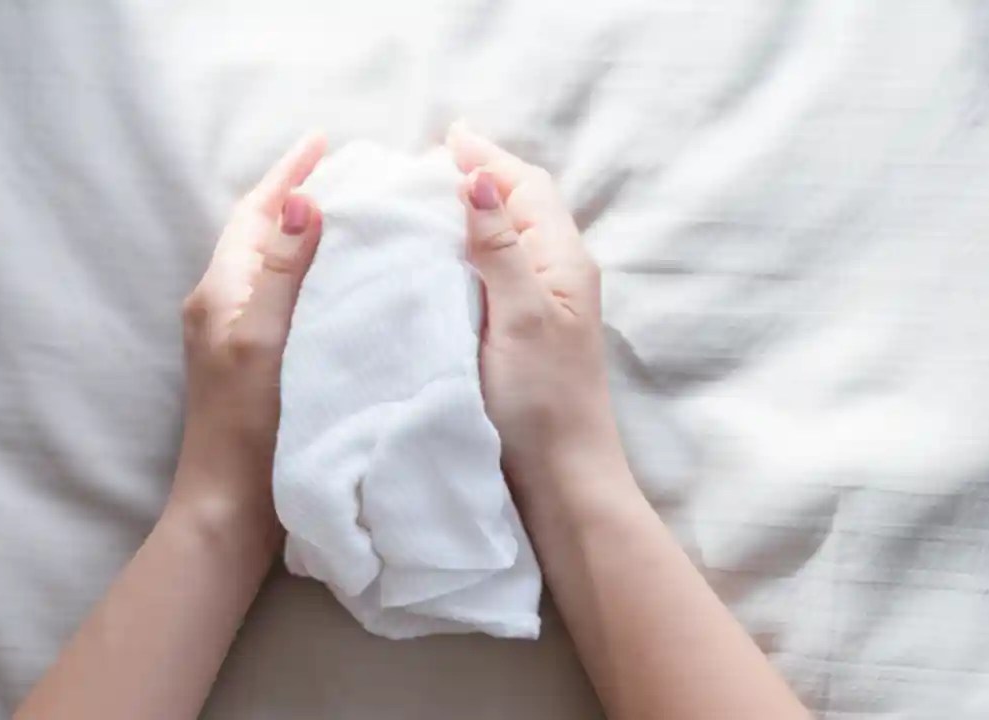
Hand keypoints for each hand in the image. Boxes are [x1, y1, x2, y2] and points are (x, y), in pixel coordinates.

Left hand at [170, 133, 325, 553]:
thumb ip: (282, 272)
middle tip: (347, 170)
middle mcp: (221, 305)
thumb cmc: (248, 428)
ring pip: (274, 264)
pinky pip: (284, 295)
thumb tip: (300, 202)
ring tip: (352, 212)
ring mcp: (235, 333)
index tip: (323, 140)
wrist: (229, 507)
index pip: (255, 214)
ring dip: (307, 232)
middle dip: (299, 194)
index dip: (288, 174)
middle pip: (262, 232)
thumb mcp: (266, 341)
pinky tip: (344, 278)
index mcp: (219, 293)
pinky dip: (312, 272)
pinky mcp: (254, 359)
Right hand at [446, 124, 629, 505]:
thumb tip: (479, 181)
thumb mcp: (520, 316)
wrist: (560, 477)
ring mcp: (540, 304)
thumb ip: (500, 249)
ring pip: (505, 237)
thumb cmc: (543, 400)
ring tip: (425, 201)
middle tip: (427, 164)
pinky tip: (436, 260)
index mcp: (563, 261)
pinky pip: (493, 270)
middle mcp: (556, 274)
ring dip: (470, 212)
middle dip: (478, 176)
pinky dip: (465, 250)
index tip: (444, 137)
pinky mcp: (519, 332)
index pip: (526, 187)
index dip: (487, 158)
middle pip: (519, 205)